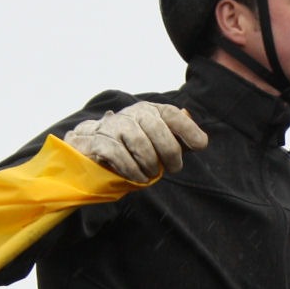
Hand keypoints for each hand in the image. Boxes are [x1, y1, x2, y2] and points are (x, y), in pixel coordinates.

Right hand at [63, 102, 208, 182]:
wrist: (89, 147)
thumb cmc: (129, 147)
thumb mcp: (154, 140)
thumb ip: (175, 139)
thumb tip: (200, 140)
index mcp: (149, 111)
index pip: (171, 114)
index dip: (188, 129)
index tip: (200, 145)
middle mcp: (132, 114)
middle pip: (158, 130)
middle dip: (170, 153)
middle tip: (172, 168)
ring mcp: (114, 126)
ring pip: (141, 144)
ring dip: (150, 165)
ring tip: (151, 175)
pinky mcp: (98, 141)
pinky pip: (120, 156)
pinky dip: (133, 171)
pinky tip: (137, 177)